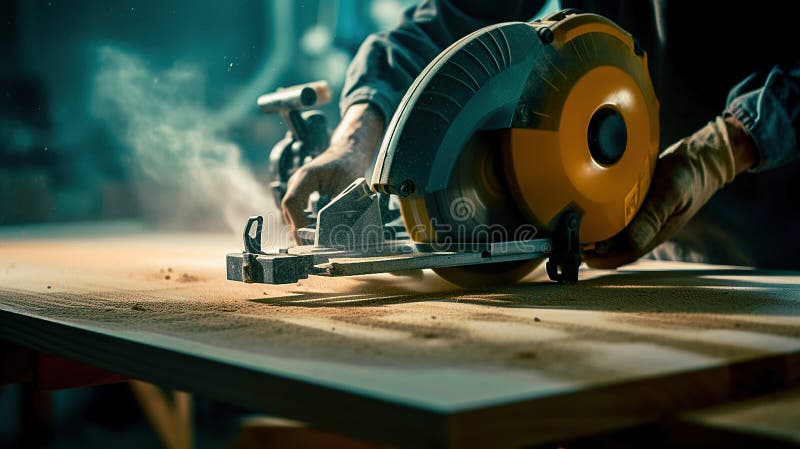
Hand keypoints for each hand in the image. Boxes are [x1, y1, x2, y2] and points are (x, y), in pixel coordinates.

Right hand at [281, 103, 383, 239]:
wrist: (346, 152)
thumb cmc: (347, 165)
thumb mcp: (348, 184)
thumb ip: (341, 204)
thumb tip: (336, 228)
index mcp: (306, 176)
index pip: (292, 202)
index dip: (298, 222)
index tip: (308, 237)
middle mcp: (296, 182)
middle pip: (289, 211)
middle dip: (298, 231)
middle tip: (311, 249)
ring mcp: (296, 188)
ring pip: (291, 214)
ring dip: (299, 229)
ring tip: (312, 245)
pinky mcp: (300, 194)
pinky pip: (296, 212)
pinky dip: (302, 224)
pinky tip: (312, 235)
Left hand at [584, 116, 756, 268]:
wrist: (704, 159)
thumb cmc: (689, 176)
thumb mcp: (670, 194)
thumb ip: (650, 217)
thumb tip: (628, 242)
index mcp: (653, 234)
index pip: (621, 256)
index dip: (598, 258)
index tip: (576, 252)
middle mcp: (644, 230)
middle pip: (612, 248)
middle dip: (589, 247)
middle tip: (565, 237)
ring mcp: (640, 218)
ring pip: (612, 233)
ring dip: (592, 232)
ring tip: (569, 224)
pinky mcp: (636, 205)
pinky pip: (615, 217)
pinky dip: (601, 216)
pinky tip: (586, 208)